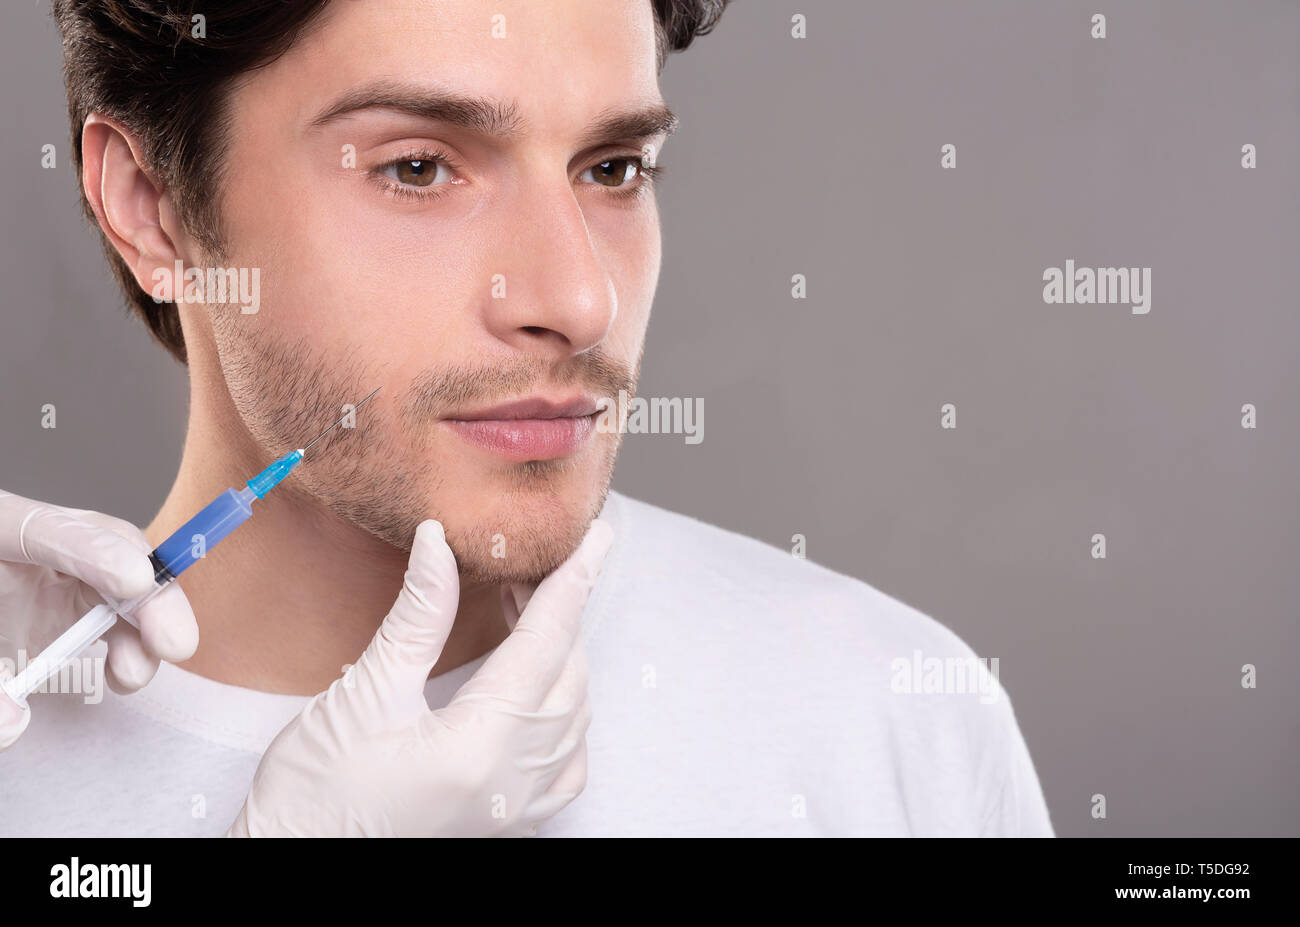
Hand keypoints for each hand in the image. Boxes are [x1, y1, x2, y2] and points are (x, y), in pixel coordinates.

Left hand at [0, 490, 198, 746]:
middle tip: (172, 640)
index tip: (133, 583)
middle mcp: (25, 549)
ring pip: (115, 587)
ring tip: (135, 673)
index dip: (95, 550)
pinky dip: (126, 648)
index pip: (43, 529)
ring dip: (141, 629)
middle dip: (148, 593)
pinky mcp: (49, 614)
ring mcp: (42, 578)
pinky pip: (102, 622)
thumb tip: (13, 723)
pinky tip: (126, 672)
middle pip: (105, 548)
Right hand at [226, 517, 613, 836]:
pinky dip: (565, 720)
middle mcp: (511, 783)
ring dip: (561, 661)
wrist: (286, 860)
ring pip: (572, 720)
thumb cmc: (313, 792)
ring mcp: (513, 810)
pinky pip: (564, 766)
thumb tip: (438, 543)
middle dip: (559, 615)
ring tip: (525, 616)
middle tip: (529, 569)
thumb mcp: (364, 693)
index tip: (597, 538)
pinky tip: (539, 696)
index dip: (571, 582)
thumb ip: (417, 617)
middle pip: (566, 678)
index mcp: (481, 746)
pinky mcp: (502, 824)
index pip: (545, 643)